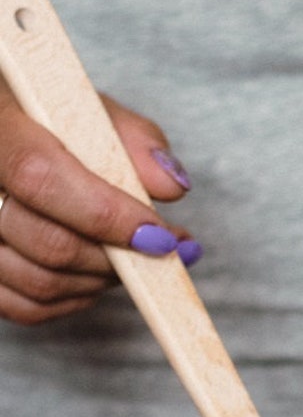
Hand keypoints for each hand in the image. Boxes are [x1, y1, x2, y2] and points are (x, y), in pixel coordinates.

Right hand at [0, 77, 199, 324]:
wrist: (6, 131)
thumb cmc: (45, 115)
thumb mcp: (86, 108)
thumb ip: (132, 139)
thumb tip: (171, 186)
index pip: (41, 177)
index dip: (107, 214)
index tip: (160, 234)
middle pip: (48, 242)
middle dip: (118, 257)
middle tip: (162, 247)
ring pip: (41, 283)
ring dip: (102, 280)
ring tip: (130, 256)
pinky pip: (27, 308)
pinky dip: (74, 299)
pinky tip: (95, 274)